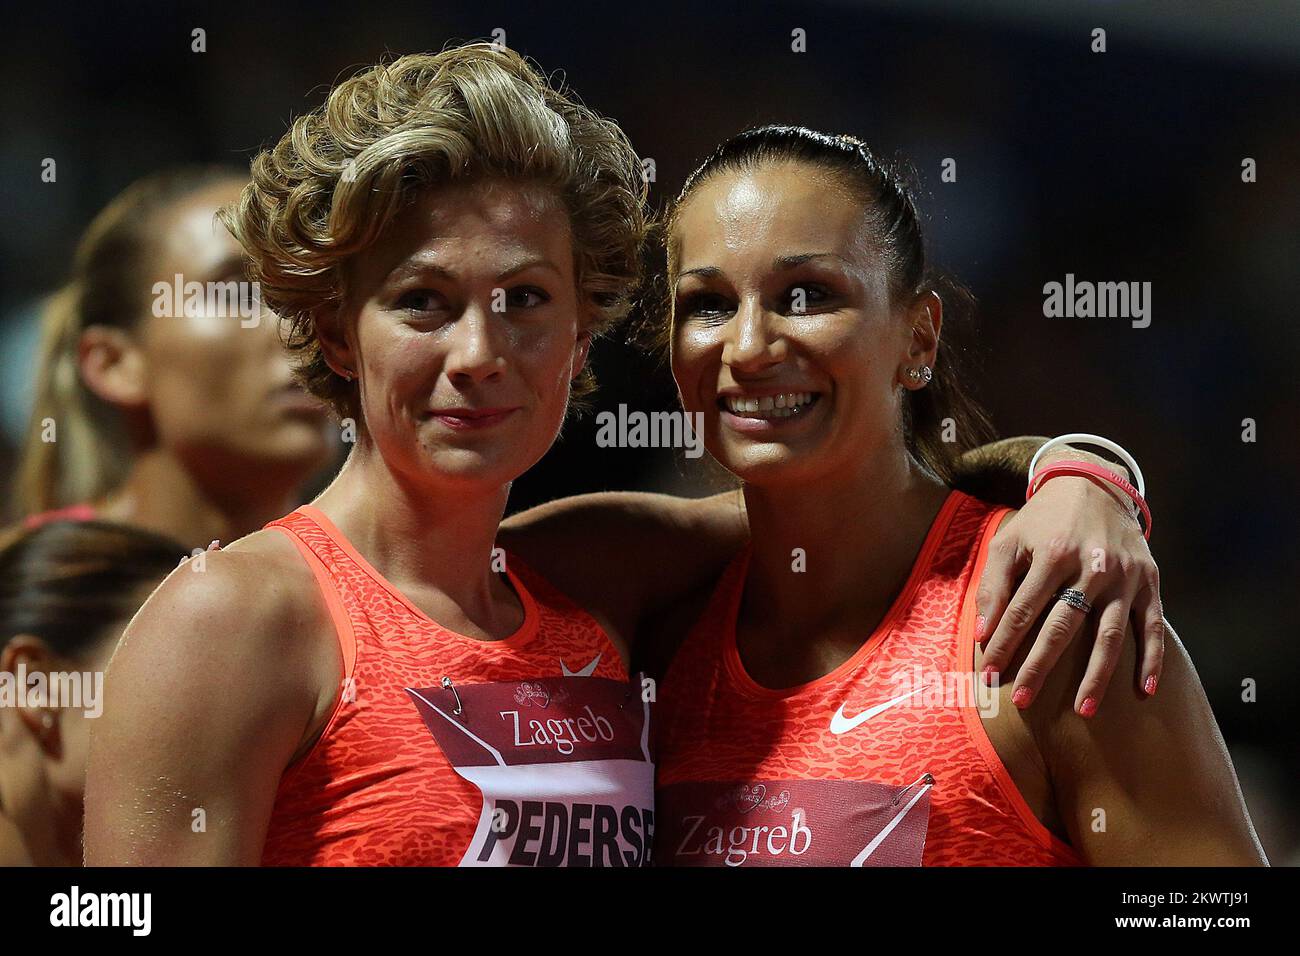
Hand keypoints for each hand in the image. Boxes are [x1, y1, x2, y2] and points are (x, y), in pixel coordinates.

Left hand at [975, 475, 1162, 716]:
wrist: (1096, 484)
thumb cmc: (1044, 520)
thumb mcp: (1010, 540)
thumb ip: (994, 584)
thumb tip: (983, 634)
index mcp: (1053, 555)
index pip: (1022, 611)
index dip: (1004, 645)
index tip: (988, 675)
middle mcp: (1091, 567)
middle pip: (1063, 628)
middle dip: (1040, 666)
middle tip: (1022, 700)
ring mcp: (1125, 578)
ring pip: (1111, 635)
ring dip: (1097, 676)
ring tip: (1084, 710)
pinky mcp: (1150, 582)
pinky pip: (1154, 626)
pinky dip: (1153, 659)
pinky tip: (1144, 691)